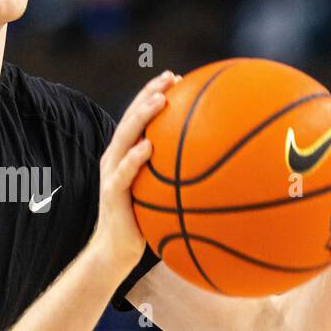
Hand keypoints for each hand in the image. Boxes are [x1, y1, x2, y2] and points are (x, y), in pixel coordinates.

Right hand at [91, 69, 180, 278]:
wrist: (116, 253)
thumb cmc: (143, 225)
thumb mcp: (162, 197)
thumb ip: (177, 179)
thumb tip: (218, 172)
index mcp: (127, 154)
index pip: (140, 117)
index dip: (154, 94)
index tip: (177, 77)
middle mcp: (116, 158)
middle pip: (132, 118)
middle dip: (149, 94)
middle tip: (170, 78)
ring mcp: (112, 173)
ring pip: (125, 137)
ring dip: (141, 117)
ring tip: (159, 101)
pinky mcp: (111, 192)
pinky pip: (125, 172)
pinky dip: (135, 158)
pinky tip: (148, 147)